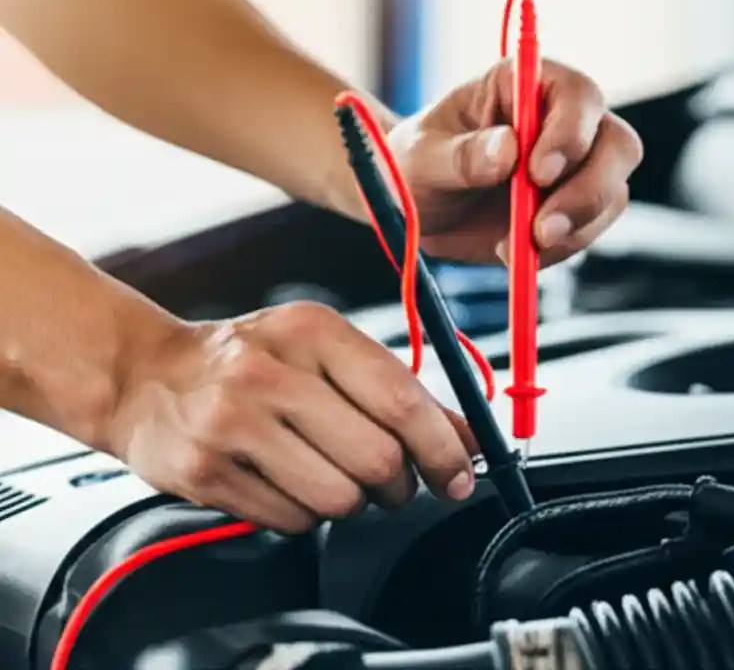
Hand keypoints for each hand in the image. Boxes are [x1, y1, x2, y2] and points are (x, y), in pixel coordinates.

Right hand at [103, 302, 477, 532]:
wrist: (144, 375)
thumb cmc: (252, 361)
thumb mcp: (325, 353)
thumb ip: (399, 392)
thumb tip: (470, 439)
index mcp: (311, 330)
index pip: (399, 399)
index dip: (442, 447)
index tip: (461, 474)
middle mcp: (268, 372)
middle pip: (377, 459)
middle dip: (400, 485)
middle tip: (394, 483)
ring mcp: (231, 423)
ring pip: (338, 499)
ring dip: (352, 503)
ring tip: (331, 476)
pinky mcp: (204, 472)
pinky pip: (292, 521)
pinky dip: (305, 515)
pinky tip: (287, 483)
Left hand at [386, 59, 642, 264]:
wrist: (420, 209)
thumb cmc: (415, 167)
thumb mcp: (420, 160)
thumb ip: (461, 155)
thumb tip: (507, 149)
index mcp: (526, 84)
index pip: (577, 94)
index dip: (571, 131)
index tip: (538, 174)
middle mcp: (564, 118)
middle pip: (616, 144)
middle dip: (587, 191)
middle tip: (542, 229)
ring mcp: (579, 164)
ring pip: (613, 190)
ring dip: (577, 226)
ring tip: (521, 247)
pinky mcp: (578, 206)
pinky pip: (593, 228)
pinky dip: (564, 247)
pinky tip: (520, 252)